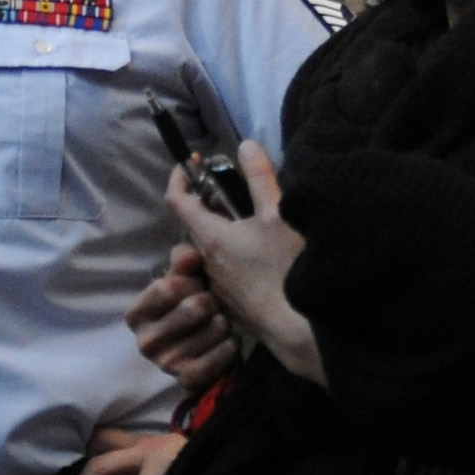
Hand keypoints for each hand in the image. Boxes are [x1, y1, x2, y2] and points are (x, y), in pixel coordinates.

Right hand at [127, 241, 236, 394]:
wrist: (204, 352)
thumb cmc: (189, 308)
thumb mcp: (182, 281)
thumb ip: (183, 261)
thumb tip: (191, 256)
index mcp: (136, 315)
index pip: (168, 287)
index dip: (190, 282)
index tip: (195, 286)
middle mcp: (145, 342)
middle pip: (195, 307)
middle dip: (211, 302)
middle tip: (211, 307)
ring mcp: (166, 364)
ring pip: (214, 329)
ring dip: (224, 324)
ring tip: (219, 325)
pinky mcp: (188, 381)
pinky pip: (220, 357)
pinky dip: (229, 347)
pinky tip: (227, 343)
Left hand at [163, 142, 323, 385]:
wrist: (297, 328)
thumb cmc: (285, 268)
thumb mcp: (277, 215)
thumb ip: (260, 178)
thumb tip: (245, 146)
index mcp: (210, 237)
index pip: (177, 201)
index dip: (180, 177)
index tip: (192, 162)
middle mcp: (206, 263)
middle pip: (198, 225)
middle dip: (213, 205)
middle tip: (239, 193)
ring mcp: (218, 287)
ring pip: (213, 251)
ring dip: (227, 233)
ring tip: (258, 227)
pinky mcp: (233, 304)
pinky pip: (227, 273)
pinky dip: (238, 258)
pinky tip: (266, 260)